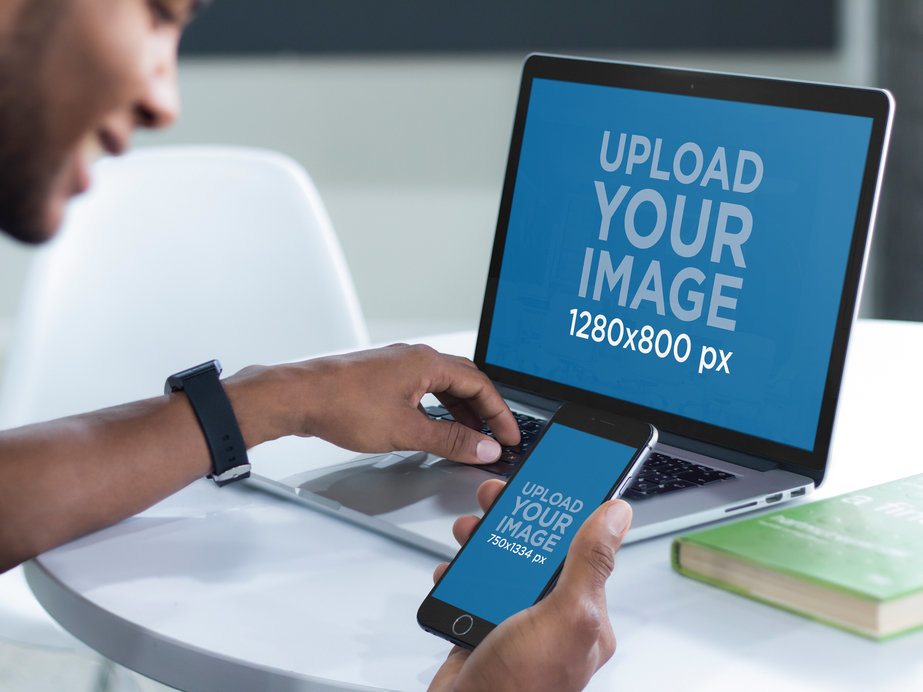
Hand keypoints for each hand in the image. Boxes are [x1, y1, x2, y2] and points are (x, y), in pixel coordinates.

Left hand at [227, 344, 520, 464]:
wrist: (298, 397)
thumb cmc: (342, 404)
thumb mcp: (406, 430)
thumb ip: (450, 440)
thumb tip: (482, 446)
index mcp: (427, 362)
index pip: (480, 385)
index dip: (500, 413)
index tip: (509, 434)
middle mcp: (413, 357)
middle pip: (464, 381)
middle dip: (483, 411)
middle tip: (494, 437)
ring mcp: (395, 366)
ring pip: (441, 385)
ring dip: (459, 410)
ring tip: (468, 437)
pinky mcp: (380, 377)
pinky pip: (421, 389)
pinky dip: (436, 408)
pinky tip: (431, 426)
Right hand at [429, 480, 631, 691]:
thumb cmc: (521, 689)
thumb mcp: (566, 617)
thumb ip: (590, 564)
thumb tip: (617, 514)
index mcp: (584, 612)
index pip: (583, 546)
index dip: (567, 509)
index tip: (554, 478)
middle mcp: (552, 615)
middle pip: (537, 547)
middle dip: (515, 518)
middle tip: (497, 499)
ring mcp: (515, 621)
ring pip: (503, 562)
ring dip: (484, 541)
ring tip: (470, 531)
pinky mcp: (482, 628)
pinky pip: (473, 587)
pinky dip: (460, 573)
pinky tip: (455, 569)